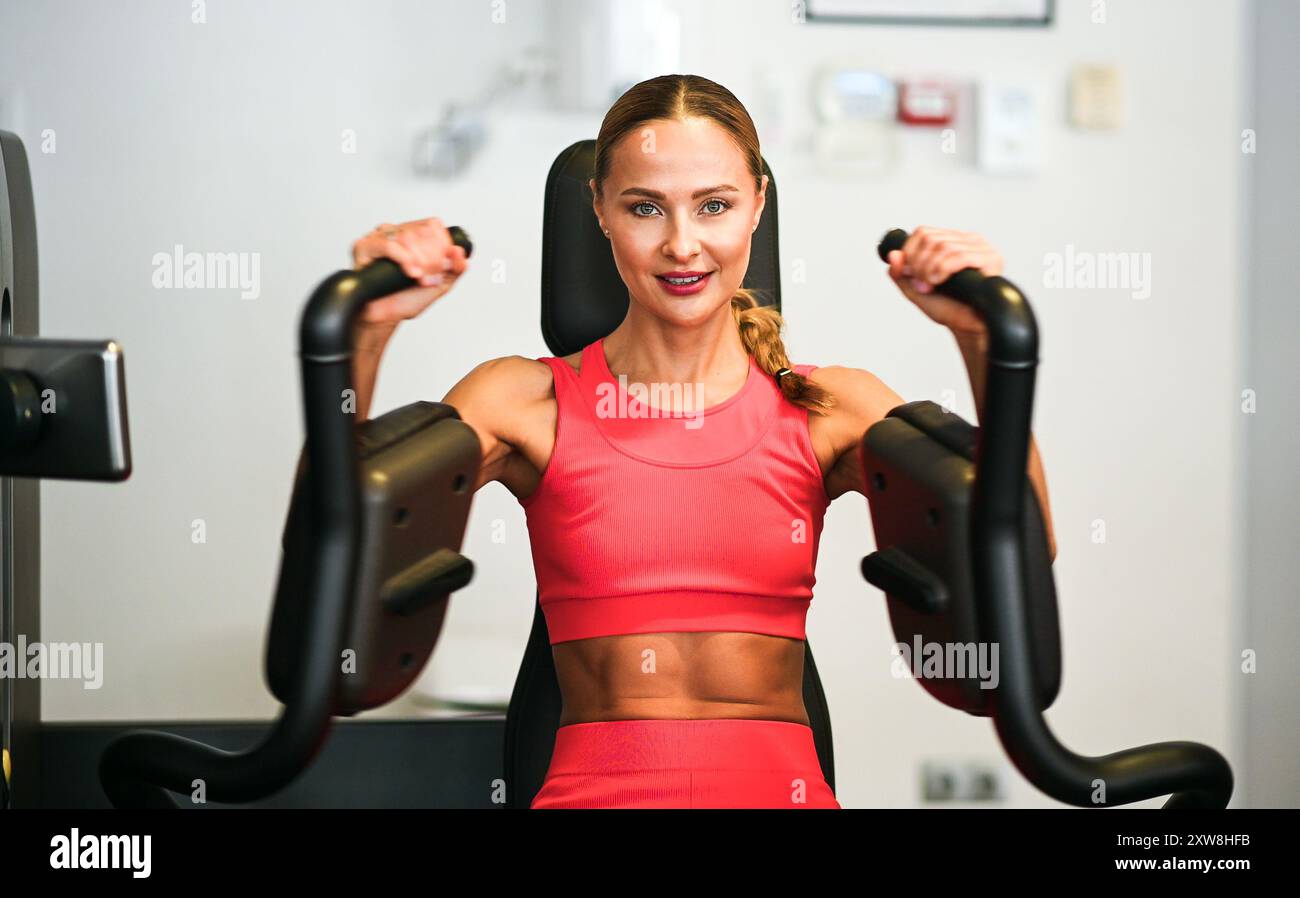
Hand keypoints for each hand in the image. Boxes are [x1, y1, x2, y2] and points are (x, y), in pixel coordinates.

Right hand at [351, 216, 469, 330]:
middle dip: (432, 259)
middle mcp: (395, 232)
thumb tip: (459, 252)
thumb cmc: (407, 300)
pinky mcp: (364, 247)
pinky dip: (404, 259)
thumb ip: (455, 268)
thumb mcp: (440, 284)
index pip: (432, 225)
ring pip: (407, 236)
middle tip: (429, 278)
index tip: (441, 268)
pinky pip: (389, 245)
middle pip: (421, 231)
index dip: (441, 246)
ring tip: (419, 278)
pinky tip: (411, 273)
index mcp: (413, 235)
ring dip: (419, 262)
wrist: (385, 317)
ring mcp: (379, 237)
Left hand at [885, 226, 1002, 338]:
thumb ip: (900, 273)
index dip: (910, 253)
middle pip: (931, 239)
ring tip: (931, 286)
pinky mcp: (991, 259)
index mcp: (952, 241)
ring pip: (944, 247)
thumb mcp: (915, 290)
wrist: (967, 327)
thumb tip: (893, 254)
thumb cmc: (947, 308)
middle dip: (919, 265)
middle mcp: (968, 240)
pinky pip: (960, 256)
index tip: (910, 274)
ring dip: (930, 270)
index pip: (923, 232)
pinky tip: (941, 281)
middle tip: (922, 285)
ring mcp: (982, 248)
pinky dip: (943, 269)